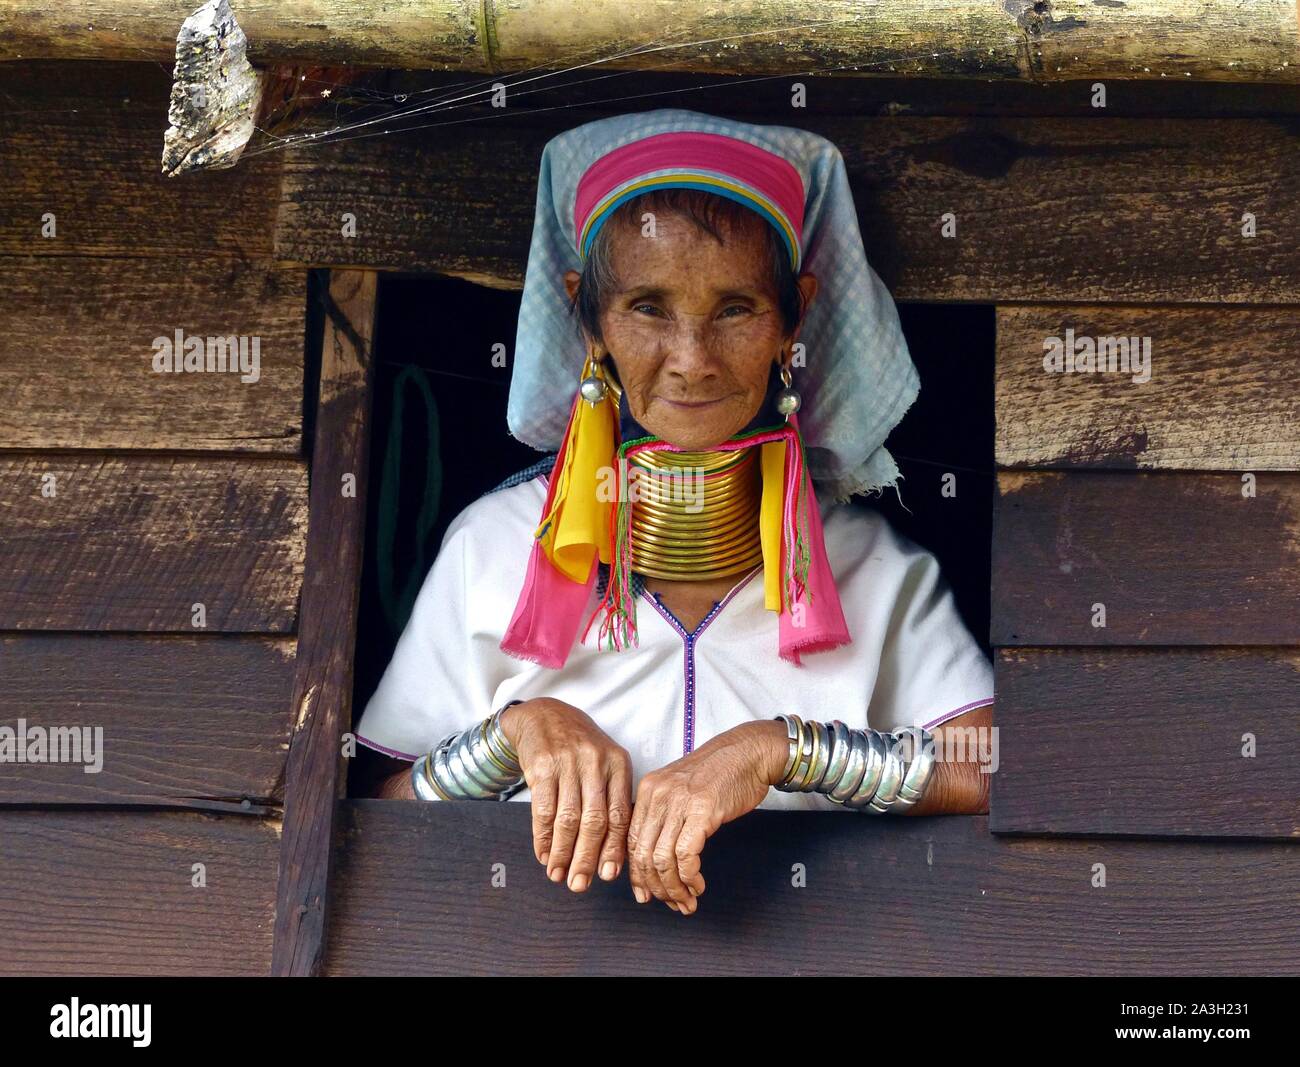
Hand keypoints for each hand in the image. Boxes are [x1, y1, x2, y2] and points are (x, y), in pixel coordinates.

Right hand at [499, 697, 632, 892]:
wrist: (544, 714)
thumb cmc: (580, 747)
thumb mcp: (605, 764)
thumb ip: (612, 800)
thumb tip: (613, 854)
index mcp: (618, 763)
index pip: (620, 814)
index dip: (613, 849)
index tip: (607, 876)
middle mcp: (595, 761)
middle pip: (594, 821)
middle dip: (586, 858)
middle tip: (579, 884)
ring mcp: (567, 762)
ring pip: (567, 819)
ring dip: (561, 853)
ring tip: (557, 874)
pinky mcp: (541, 765)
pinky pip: (542, 810)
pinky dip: (542, 837)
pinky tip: (542, 853)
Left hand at [627, 719, 788, 914]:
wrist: (749, 751)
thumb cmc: (720, 773)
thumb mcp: (680, 788)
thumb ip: (664, 815)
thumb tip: (655, 858)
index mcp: (648, 789)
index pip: (631, 841)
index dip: (637, 874)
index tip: (646, 895)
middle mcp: (658, 795)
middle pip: (642, 854)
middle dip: (655, 887)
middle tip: (671, 904)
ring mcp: (679, 802)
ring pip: (662, 860)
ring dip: (674, 889)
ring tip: (687, 901)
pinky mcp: (702, 811)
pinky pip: (686, 856)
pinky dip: (689, 878)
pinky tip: (697, 885)